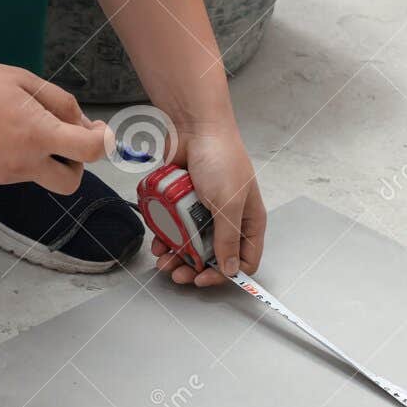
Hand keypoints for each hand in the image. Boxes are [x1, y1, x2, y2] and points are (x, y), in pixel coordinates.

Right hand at [0, 58, 108, 192]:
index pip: (90, 151)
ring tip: (22, 125)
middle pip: (70, 182)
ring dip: (46, 157)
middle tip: (64, 137)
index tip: (98, 130)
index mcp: (37, 134)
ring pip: (42, 176)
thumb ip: (60, 102)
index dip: (103, 141)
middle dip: (76, 163)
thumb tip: (82, 123)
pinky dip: (22, 158)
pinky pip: (18, 174)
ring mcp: (4, 175)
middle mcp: (23, 162)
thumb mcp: (23, 80)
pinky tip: (2, 133)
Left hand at [152, 127, 265, 285]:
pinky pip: (174, 230)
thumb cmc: (220, 159)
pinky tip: (158, 243)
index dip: (226, 274)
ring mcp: (203, 213)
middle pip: (213, 258)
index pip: (244, 260)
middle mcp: (226, 220)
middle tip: (177, 275)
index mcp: (248, 221)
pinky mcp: (182, 205)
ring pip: (191, 247)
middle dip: (194, 269)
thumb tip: (230, 271)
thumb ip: (228, 238)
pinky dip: (166, 239)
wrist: (193, 127)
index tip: (204, 278)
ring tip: (163, 262)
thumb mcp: (228, 203)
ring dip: (177, 258)